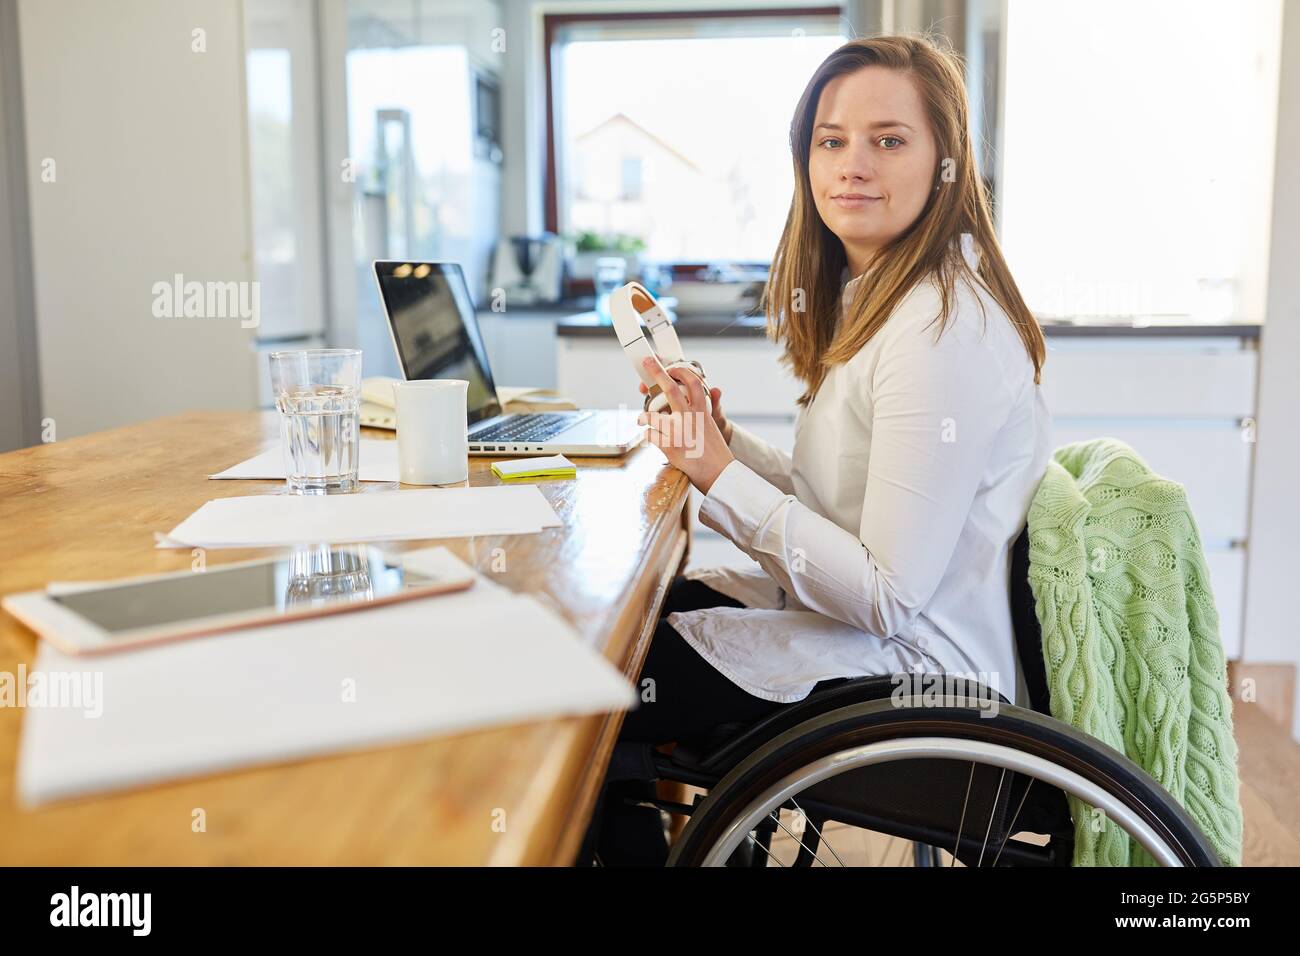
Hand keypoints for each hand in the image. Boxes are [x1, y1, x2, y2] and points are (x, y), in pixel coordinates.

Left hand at [636, 358, 734, 494]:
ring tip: (640, 419)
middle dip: (657, 372)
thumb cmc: (715, 451)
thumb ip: (707, 408)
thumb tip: (716, 389)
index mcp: (702, 411)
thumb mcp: (712, 425)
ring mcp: (677, 431)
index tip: (672, 367)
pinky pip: (648, 435)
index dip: (681, 371)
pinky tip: (649, 438)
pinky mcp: (668, 446)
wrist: (718, 473)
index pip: (693, 382)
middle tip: (648, 362)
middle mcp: (689, 417)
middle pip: (670, 389)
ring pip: (650, 416)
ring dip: (642, 417)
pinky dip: (647, 436)